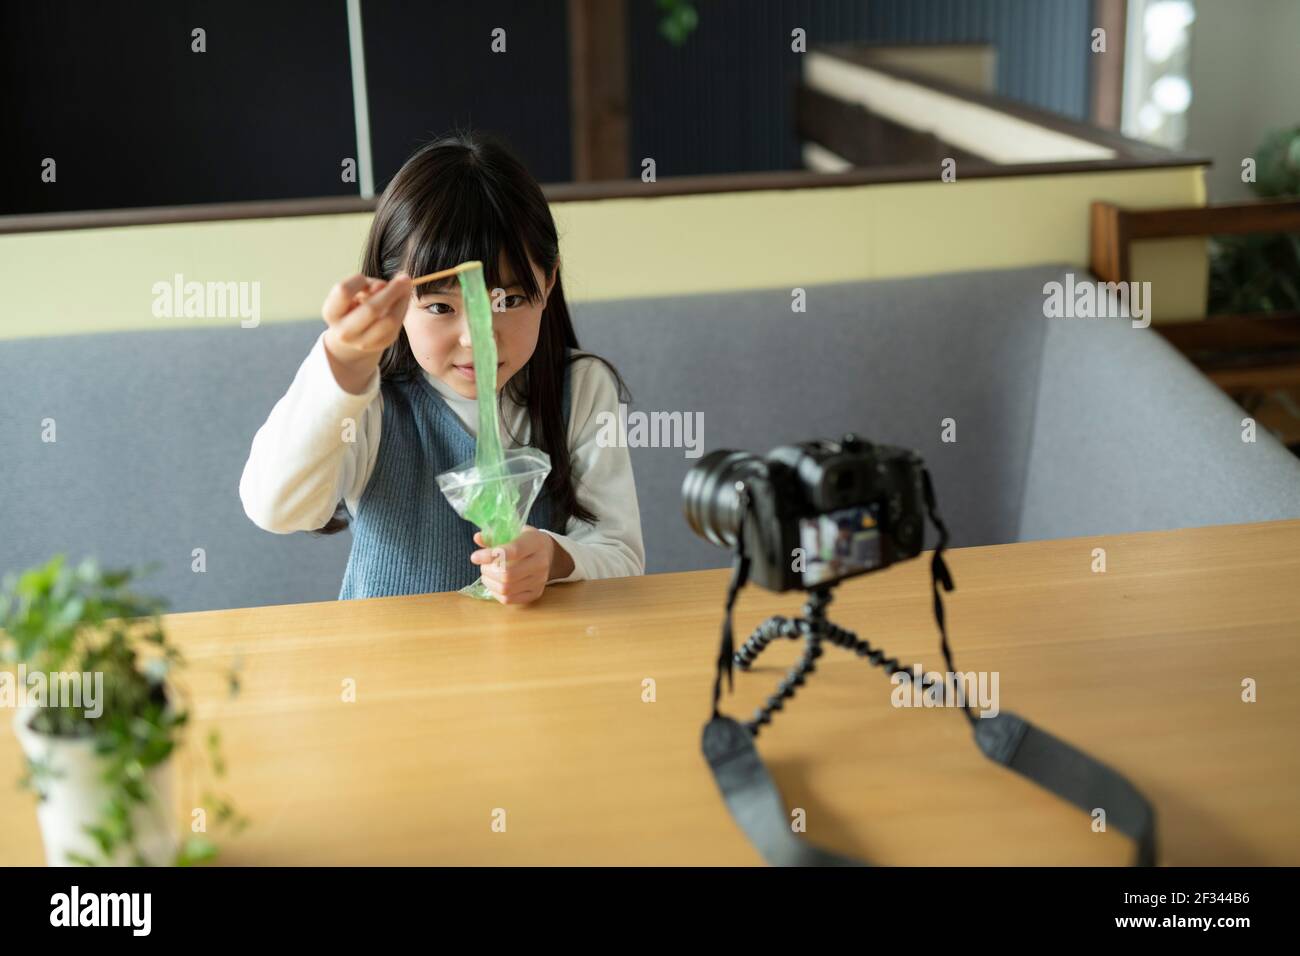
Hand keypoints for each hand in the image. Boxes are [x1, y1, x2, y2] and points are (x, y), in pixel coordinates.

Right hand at [321, 272, 411, 392]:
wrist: (351, 335)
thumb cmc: (351, 305)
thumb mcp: (352, 292)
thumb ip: (367, 285)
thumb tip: (384, 286)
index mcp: (332, 313)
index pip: (344, 291)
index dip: (357, 280)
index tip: (364, 277)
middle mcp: (345, 332)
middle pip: (371, 309)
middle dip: (391, 290)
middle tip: (405, 278)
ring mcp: (364, 342)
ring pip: (389, 320)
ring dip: (402, 300)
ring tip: (406, 286)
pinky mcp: (381, 344)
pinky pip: (397, 325)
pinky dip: (403, 308)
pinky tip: (404, 298)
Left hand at [470, 526, 567, 604]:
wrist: (548, 553)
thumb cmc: (526, 540)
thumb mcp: (514, 531)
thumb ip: (495, 535)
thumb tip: (478, 538)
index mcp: (535, 542)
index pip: (513, 551)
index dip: (491, 555)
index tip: (475, 557)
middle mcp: (540, 563)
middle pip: (507, 574)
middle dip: (488, 571)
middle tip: (483, 566)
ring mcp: (539, 581)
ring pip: (506, 589)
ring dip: (489, 582)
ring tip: (487, 574)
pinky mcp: (535, 593)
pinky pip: (509, 599)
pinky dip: (495, 592)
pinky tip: (494, 583)